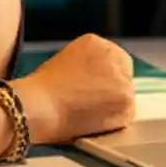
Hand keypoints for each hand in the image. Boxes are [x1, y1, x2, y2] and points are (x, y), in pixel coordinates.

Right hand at [11, 34, 135, 143]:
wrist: (39, 105)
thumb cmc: (41, 90)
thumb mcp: (65, 63)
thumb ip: (86, 67)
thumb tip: (95, 82)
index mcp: (96, 42)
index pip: (113, 60)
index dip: (103, 79)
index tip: (93, 91)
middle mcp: (113, 54)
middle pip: (123, 75)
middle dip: (112, 91)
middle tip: (93, 106)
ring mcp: (123, 77)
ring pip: (125, 96)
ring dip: (113, 107)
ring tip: (89, 116)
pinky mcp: (127, 99)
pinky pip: (125, 115)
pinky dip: (113, 123)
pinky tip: (94, 124)